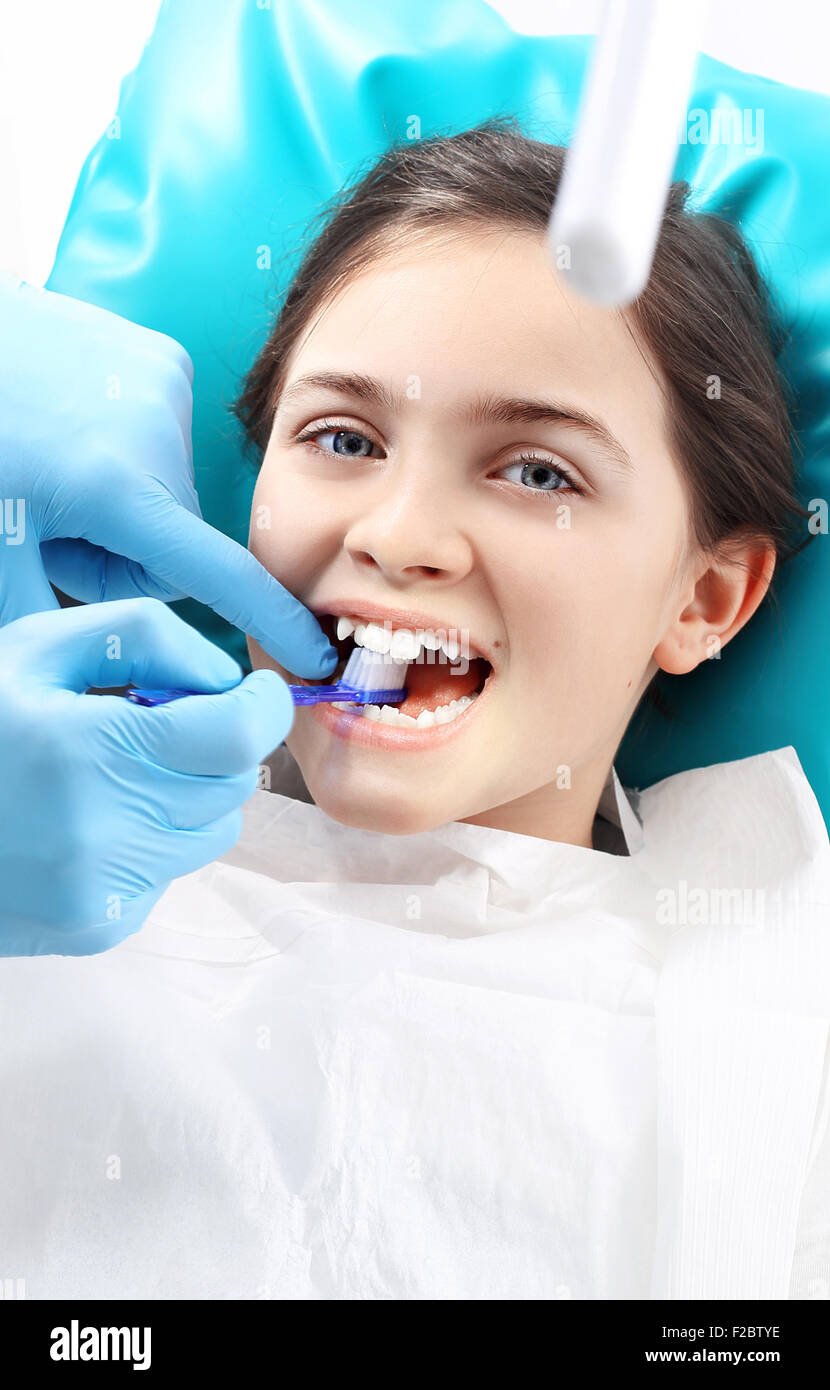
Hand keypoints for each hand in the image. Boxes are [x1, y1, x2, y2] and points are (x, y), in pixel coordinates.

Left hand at [0, 273, 336, 677]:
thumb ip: (50, 627)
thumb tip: (114, 660)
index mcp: (120, 488)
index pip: (220, 575)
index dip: (272, 622)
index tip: (314, 656)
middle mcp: (158, 428)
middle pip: (176, 542)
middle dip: (127, 553)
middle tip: (54, 527)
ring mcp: (163, 381)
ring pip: (170, 489)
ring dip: (124, 498)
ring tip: (55, 469)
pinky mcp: (161, 355)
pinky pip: (163, 436)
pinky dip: (124, 443)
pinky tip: (70, 424)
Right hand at [0, 598, 293, 954]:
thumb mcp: (36, 650)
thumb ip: (143, 638)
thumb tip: (223, 677)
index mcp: (88, 752)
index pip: (237, 736)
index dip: (261, 708)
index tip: (252, 693)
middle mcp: (105, 832)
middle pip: (233, 783)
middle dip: (218, 745)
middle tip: (160, 725)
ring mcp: (106, 890)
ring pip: (213, 830)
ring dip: (189, 795)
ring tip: (118, 774)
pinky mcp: (102, 927)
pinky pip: (172, 872)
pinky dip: (153, 841)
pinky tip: (91, 823)